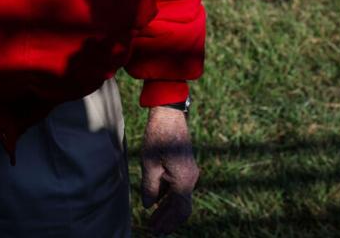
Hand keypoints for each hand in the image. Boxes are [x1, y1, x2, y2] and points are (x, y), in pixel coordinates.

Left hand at [140, 105, 198, 232]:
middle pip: (181, 207)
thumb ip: (150, 188)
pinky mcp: (185, 165)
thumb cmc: (158, 138)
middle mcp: (191, 178)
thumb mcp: (149, 165)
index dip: (168, 223)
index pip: (179, 211)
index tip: (156, 231)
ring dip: (167, 209)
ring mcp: (189, 172)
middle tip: (154, 230)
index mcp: (183, 181)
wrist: (169, 115)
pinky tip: (157, 202)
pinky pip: (179, 187)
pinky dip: (169, 197)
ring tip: (153, 219)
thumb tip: (148, 206)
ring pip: (180, 197)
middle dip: (168, 220)